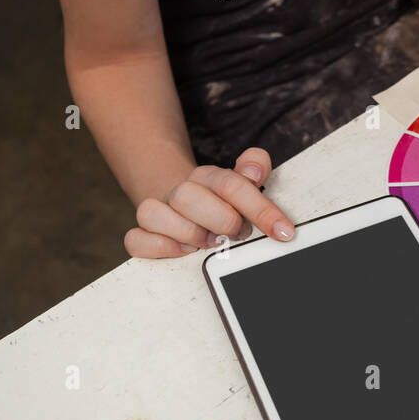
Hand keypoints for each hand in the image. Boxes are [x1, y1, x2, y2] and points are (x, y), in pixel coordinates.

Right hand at [123, 148, 294, 258]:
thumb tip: (254, 170)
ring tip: (209, 243)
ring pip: (153, 212)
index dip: (261, 210)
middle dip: (220, 220)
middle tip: (237, 233)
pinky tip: (182, 252)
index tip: (283, 232)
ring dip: (188, 233)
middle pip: (188, 195)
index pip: (232, 184)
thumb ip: (255, 167)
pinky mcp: (143, 233)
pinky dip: (158, 247)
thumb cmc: (222, 201)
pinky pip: (135, 239)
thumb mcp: (243, 184)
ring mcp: (159, 211)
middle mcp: (181, 191)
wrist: (187, 203)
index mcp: (209, 176)